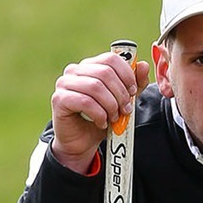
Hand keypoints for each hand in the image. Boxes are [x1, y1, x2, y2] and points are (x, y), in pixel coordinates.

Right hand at [49, 51, 149, 172]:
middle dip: (120, 93)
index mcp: (90, 66)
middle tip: (126, 109)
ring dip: (110, 105)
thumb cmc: (100, 119)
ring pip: (95, 87)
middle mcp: (75, 70)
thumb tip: (143, 65)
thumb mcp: (121, 101)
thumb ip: (133, 85)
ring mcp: (64, 83)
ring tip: (114, 118)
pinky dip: (98, 114)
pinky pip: (85, 102)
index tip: (133, 92)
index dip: (126, 75)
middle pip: (105, 72)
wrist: (81, 143)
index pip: (111, 59)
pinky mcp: (59, 99)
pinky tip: (101, 122)